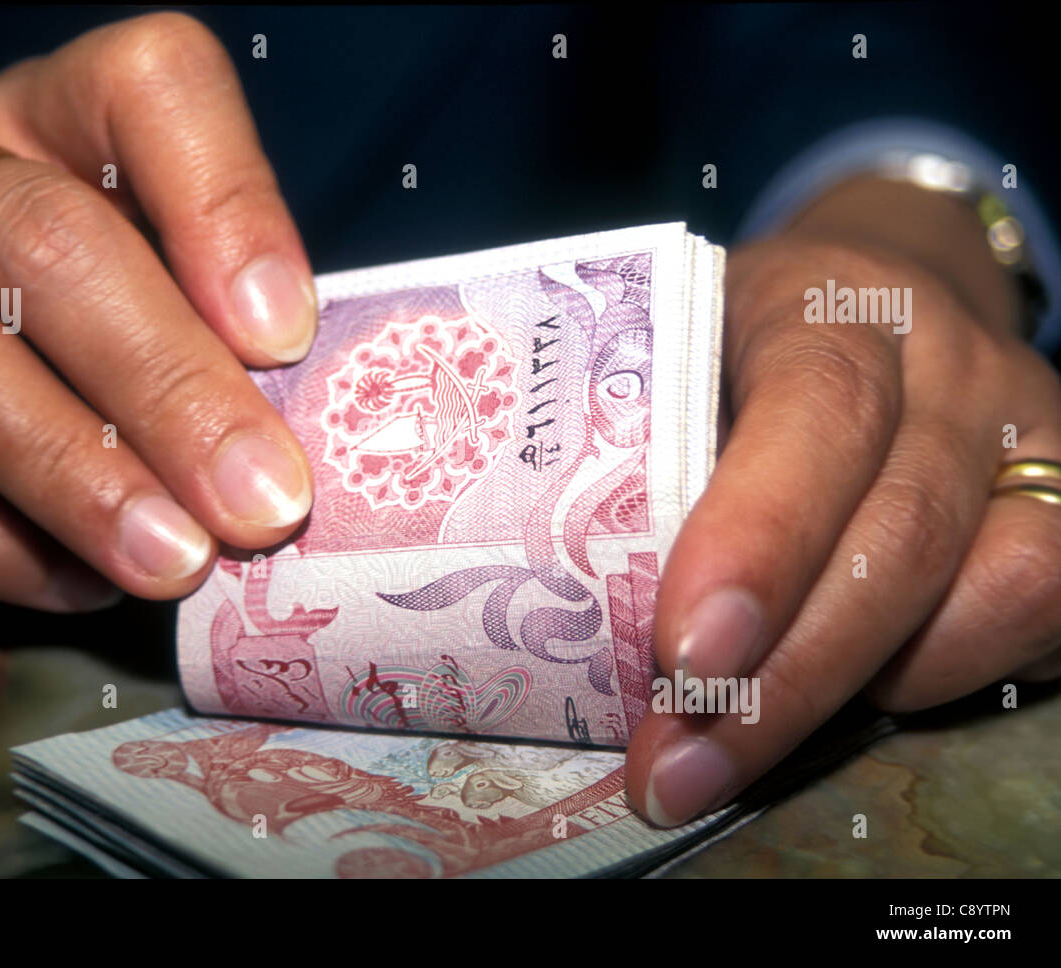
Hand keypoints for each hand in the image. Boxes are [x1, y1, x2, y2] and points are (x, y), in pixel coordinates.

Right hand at [0, 13, 316, 609]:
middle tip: (261, 502)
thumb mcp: (148, 294)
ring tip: (176, 560)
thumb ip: (216, 339)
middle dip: (169, 385)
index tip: (286, 337)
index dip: (226, 205)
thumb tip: (286, 452)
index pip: (147, 87)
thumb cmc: (61, 335)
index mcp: (57, 120)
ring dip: (76, 474)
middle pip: (46, 243)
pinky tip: (80, 584)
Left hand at [625, 176, 1060, 825]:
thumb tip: (588, 613)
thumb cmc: (753, 337)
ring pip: (997, 589)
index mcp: (839, 308)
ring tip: (739, 738)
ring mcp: (1035, 441)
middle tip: (680, 768)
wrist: (890, 289)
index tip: (685, 653)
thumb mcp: (686, 353)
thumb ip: (656, 452)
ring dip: (854, 692)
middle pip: (900, 533)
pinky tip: (849, 694)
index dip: (758, 540)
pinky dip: (940, 679)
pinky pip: (1039, 618)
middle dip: (785, 677)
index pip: (817, 409)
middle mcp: (958, 371)